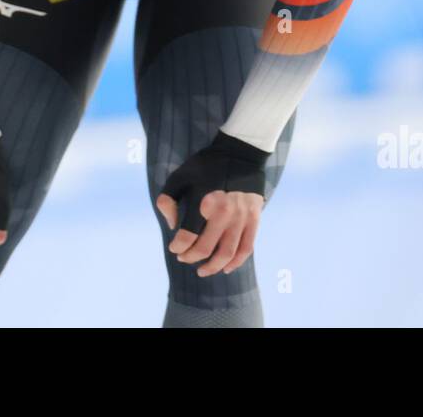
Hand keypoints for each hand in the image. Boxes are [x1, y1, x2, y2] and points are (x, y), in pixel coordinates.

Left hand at [155, 130, 269, 277]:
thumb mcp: (180, 176)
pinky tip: (226, 267)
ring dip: (213, 266)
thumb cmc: (206, 165)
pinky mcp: (254, 218)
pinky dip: (236, 261)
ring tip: (203, 271)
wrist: (240, 152)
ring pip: (228, 253)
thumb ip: (168, 201)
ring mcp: (241, 217)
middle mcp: (224, 212)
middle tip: (184, 258)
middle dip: (191, 257)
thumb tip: (172, 226)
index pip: (187, 236)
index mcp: (203, 201)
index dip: (178, 246)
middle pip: (206, 248)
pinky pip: (246, 247)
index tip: (174, 248)